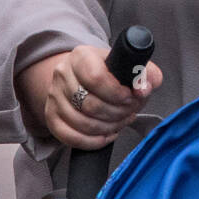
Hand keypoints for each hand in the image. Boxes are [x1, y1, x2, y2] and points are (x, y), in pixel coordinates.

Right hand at [17, 45, 162, 149]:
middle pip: (89, 104)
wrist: (83, 76)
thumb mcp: (130, 66)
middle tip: (130, 112)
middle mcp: (62, 73)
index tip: (130, 97)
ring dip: (107, 128)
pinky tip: (106, 135)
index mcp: (81, 56)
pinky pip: (69, 137)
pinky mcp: (51, 116)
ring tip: (121, 122)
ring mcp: (54, 96)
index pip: (96, 78)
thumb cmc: (110, 72)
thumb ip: (146, 74)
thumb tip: (144, 89)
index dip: (116, 93)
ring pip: (81, 123)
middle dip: (116, 114)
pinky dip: (92, 142)